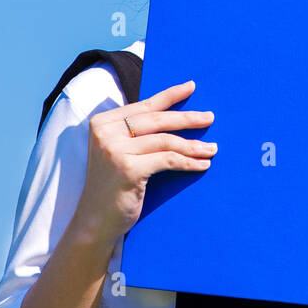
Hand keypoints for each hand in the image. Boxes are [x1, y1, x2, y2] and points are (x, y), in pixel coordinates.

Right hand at [72, 80, 216, 248]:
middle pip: (157, 120)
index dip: (170, 96)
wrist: (95, 220)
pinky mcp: (129, 170)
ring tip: (212, 148)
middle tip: (210, 117)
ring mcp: (116, 151)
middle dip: (187, 118)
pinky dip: (188, 161)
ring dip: (193, 145)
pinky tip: (202, 164)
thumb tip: (173, 115)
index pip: (144, 106)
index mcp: (102, 122)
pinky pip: (168, 160)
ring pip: (166, 140)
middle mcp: (106, 133)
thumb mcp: (118, 152)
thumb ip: (135, 133)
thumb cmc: (113, 185)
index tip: (191, 86)